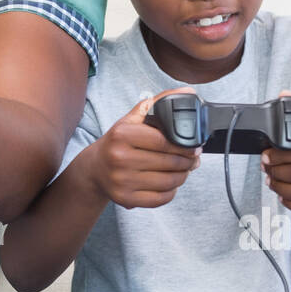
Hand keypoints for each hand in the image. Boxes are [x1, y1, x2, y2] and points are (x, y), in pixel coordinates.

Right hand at [88, 88, 202, 208]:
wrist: (95, 168)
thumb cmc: (118, 142)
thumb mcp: (133, 119)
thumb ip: (159, 104)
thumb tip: (188, 92)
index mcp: (122, 134)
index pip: (164, 141)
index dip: (185, 146)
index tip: (195, 147)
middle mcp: (119, 158)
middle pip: (169, 162)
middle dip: (188, 162)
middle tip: (193, 159)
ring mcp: (122, 180)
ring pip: (168, 182)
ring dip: (183, 176)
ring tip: (184, 170)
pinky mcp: (125, 199)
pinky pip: (160, 198)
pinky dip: (171, 191)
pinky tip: (170, 183)